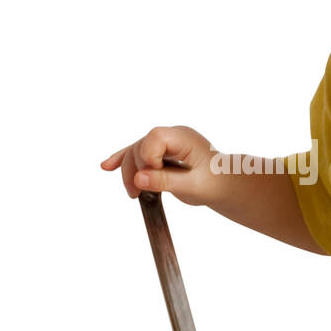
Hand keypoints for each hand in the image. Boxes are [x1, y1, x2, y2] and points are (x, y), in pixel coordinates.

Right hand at [99, 125, 220, 205]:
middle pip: (140, 145)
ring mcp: (165, 143)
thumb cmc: (214, 184)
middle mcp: (172, 136)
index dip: (148, 157)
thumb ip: (165, 181)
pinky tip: (106, 166)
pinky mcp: (159, 152)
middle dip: (134, 169)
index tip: (153, 177)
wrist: (224, 185)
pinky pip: (138, 154)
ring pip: (136, 151)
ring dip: (129, 172)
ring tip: (133, 193)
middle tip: (136, 193)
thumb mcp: (193, 186)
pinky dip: (123, 160)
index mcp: (184, 138)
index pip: (154, 138)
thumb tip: (139, 178)